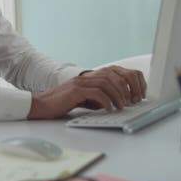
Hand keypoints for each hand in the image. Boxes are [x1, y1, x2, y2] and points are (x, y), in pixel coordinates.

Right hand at [27, 66, 146, 119]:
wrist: (43, 104)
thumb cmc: (64, 103)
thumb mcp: (86, 98)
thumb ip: (100, 97)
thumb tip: (119, 102)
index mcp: (90, 76)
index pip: (116, 71)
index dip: (129, 80)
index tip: (138, 94)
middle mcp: (86, 76)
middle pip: (114, 74)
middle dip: (127, 87)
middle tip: (133, 101)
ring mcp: (80, 82)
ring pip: (107, 82)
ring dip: (118, 95)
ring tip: (122, 106)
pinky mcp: (75, 90)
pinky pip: (96, 92)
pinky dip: (106, 101)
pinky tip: (110, 109)